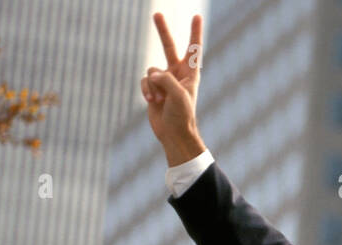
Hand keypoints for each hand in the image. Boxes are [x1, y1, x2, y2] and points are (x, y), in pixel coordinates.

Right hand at [140, 13, 205, 163]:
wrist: (174, 134)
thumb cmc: (182, 116)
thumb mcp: (178, 95)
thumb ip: (166, 79)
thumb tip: (152, 74)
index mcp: (190, 74)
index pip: (193, 49)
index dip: (194, 32)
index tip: (196, 16)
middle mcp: (177, 74)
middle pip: (168, 46)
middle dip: (162, 31)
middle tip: (156, 13)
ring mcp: (164, 80)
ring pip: (151, 70)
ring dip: (152, 85)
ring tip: (160, 100)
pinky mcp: (153, 88)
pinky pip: (144, 81)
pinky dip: (146, 91)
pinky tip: (152, 102)